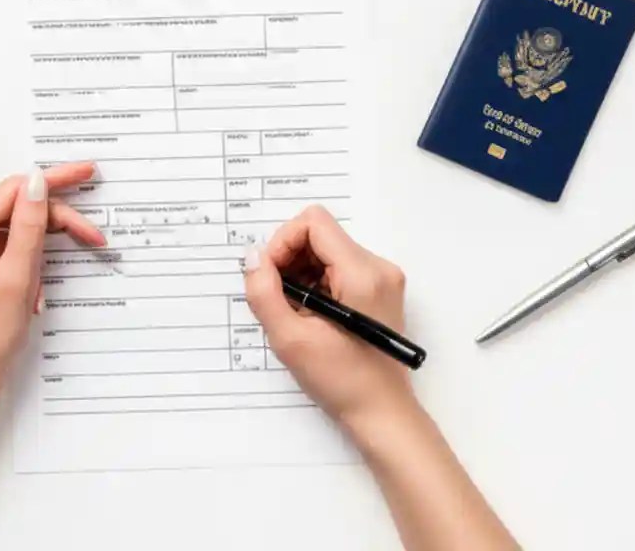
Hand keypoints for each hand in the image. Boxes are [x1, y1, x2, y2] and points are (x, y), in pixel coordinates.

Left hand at [0, 162, 103, 390]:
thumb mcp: (16, 279)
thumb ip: (30, 226)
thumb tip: (38, 182)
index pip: (13, 191)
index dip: (53, 182)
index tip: (86, 174)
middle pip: (15, 210)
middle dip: (54, 223)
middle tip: (92, 235)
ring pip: (13, 231)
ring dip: (40, 251)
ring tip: (45, 288)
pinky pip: (5, 250)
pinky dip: (26, 265)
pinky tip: (32, 294)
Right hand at [243, 205, 414, 431]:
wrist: (381, 413)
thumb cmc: (342, 381)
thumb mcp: (291, 339)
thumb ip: (265, 293)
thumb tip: (253, 257)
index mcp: (362, 274)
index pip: (313, 222)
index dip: (282, 242)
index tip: (269, 276)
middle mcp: (378, 267)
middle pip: (320, 235)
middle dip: (289, 261)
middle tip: (278, 299)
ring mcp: (381, 279)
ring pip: (326, 252)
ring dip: (301, 274)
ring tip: (295, 313)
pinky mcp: (378, 290)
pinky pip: (338, 269)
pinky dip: (316, 285)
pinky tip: (310, 316)